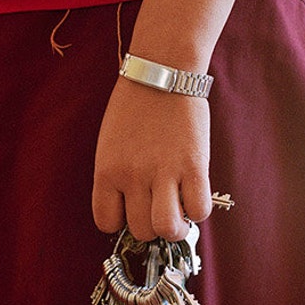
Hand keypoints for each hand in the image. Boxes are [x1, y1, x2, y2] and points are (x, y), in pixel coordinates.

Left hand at [92, 77, 211, 241]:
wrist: (162, 73)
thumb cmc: (133, 109)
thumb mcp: (110, 146)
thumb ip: (116, 177)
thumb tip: (134, 209)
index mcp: (106, 172)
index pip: (106, 223)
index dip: (120, 221)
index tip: (130, 209)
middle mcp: (131, 177)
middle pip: (141, 231)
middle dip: (150, 226)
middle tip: (158, 208)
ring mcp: (163, 173)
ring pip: (167, 228)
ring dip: (174, 227)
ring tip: (178, 212)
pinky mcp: (194, 165)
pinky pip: (198, 209)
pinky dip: (198, 211)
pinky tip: (193, 196)